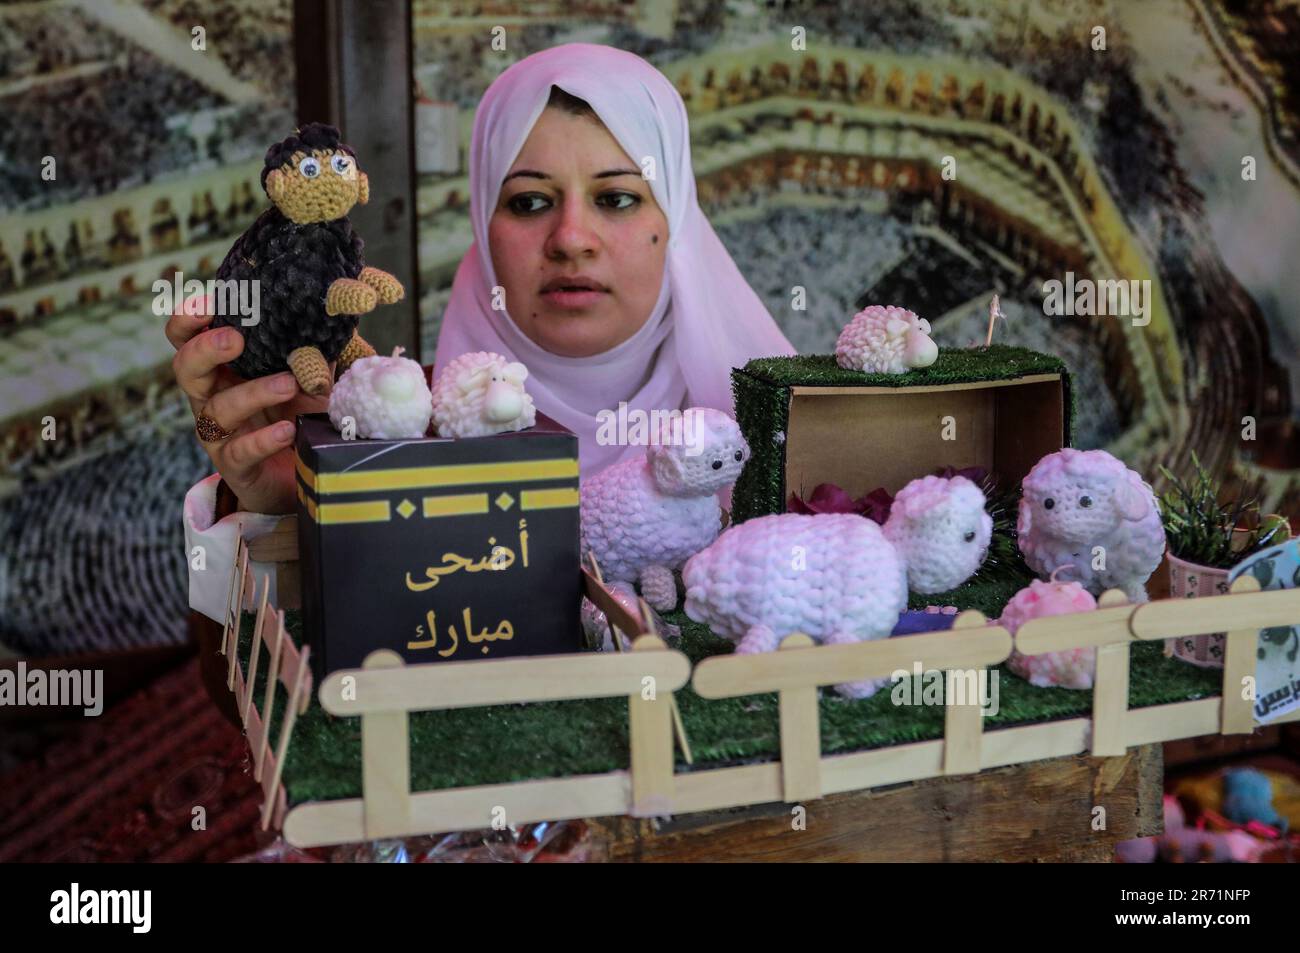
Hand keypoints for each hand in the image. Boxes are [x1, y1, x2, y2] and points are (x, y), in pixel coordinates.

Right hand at [166, 301, 329, 513]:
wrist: (303, 477)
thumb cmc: (300, 417)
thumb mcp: (310, 378)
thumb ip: (316, 349)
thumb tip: (339, 311)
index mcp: (224, 368)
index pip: (188, 338)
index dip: (189, 319)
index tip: (208, 302)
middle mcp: (212, 397)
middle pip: (186, 368)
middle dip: (206, 349)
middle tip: (236, 339)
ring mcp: (220, 434)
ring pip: (217, 410)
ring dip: (252, 393)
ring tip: (288, 384)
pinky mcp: (236, 467)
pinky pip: (240, 452)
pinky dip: (262, 440)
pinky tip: (287, 430)